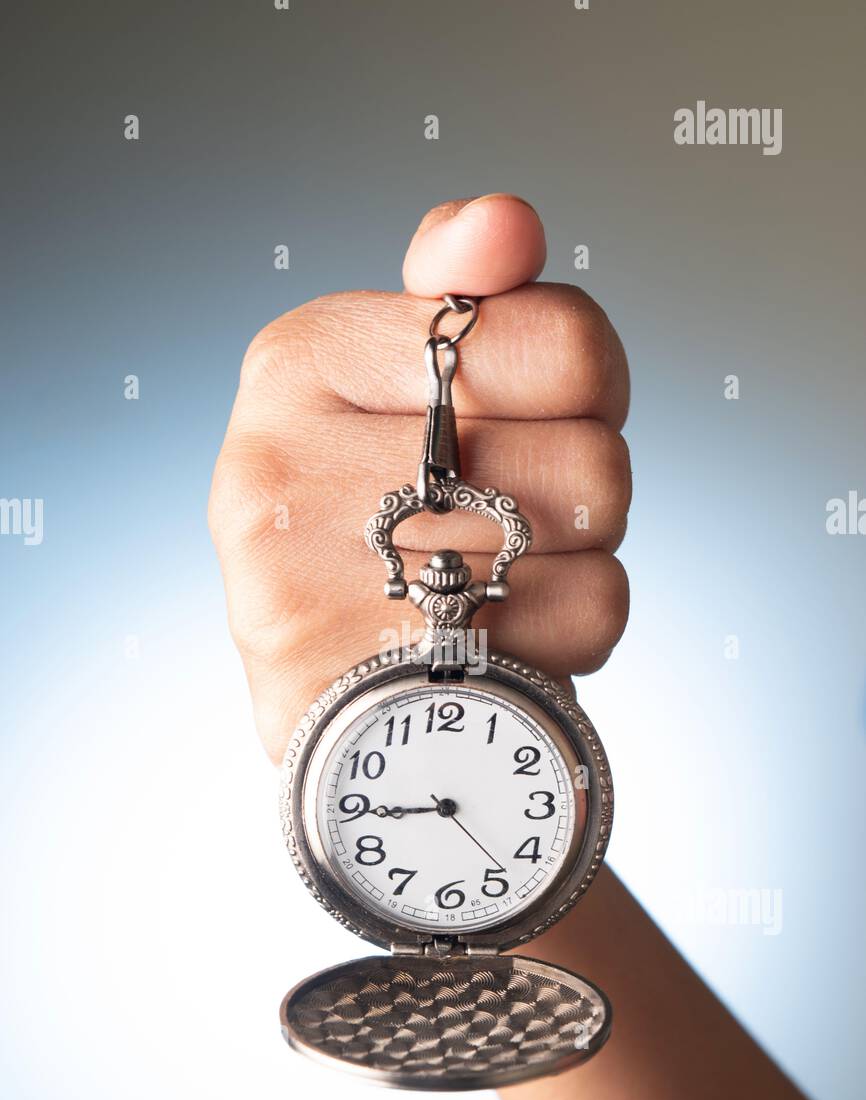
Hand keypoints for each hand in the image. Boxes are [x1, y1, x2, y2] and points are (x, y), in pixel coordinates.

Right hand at [209, 194, 630, 762]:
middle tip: (505, 513)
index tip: (533, 415)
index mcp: (299, 360)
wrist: (346, 704)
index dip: (589, 387)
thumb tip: (504, 223)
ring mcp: (326, 583)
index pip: (565, 341)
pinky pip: (586, 619)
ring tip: (495, 575)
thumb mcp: (397, 384)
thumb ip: (459, 296)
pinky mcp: (387, 679)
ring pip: (595, 540)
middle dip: (577, 488)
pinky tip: (498, 637)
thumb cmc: (382, 527)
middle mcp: (289, 464)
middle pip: (594, 453)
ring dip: (575, 559)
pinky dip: (568, 635)